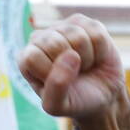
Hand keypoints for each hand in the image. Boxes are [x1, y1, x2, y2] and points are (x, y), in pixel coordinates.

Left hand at [19, 14, 129, 129]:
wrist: (101, 96)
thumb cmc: (75, 101)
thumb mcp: (58, 106)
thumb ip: (56, 88)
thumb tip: (71, 55)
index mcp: (27, 59)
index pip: (32, 57)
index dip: (50, 74)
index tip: (58, 84)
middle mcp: (40, 39)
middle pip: (54, 44)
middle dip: (70, 66)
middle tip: (73, 75)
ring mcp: (62, 27)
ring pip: (77, 37)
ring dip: (86, 59)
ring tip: (83, 66)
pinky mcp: (84, 22)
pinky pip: (96, 34)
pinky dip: (99, 51)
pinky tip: (94, 57)